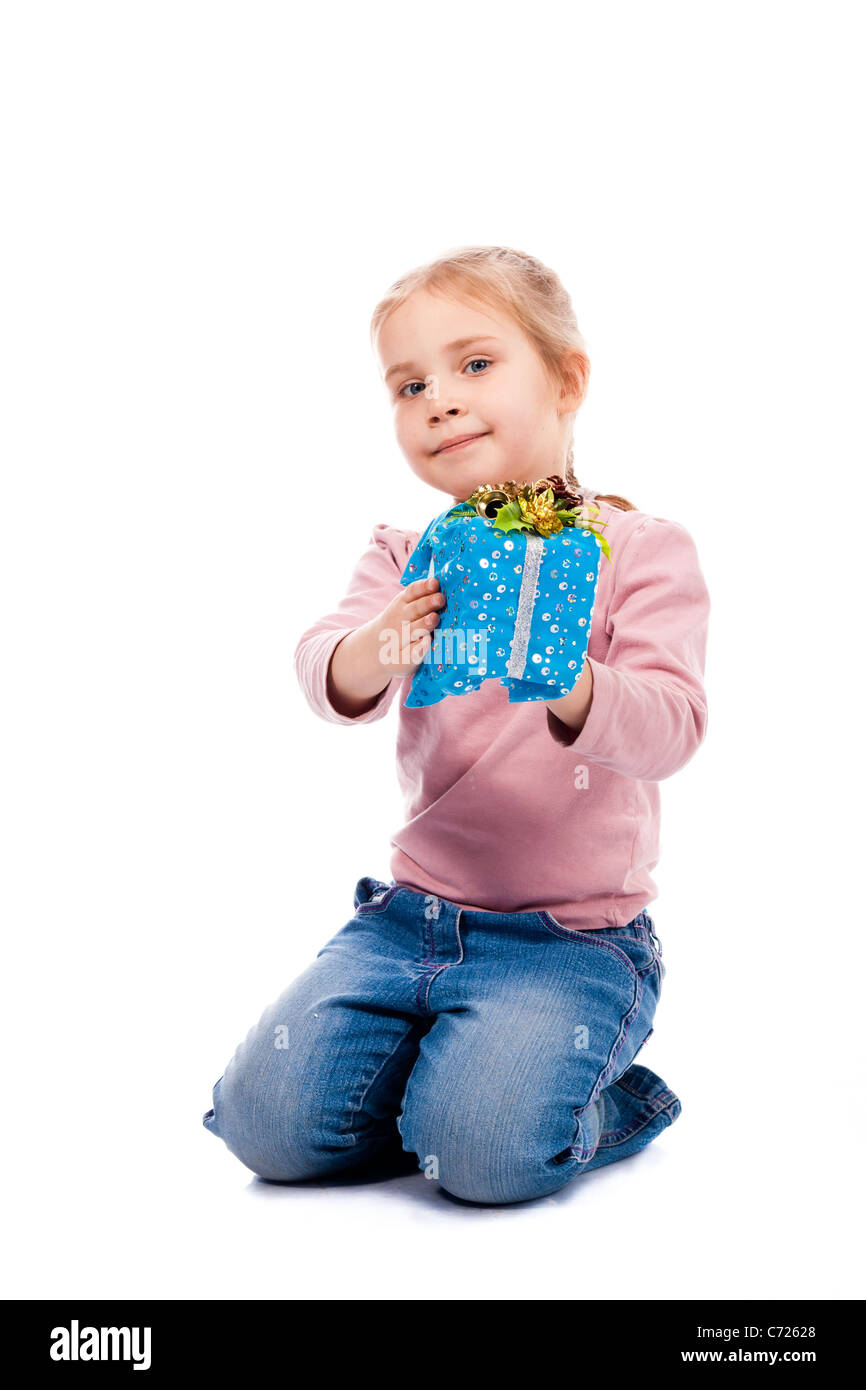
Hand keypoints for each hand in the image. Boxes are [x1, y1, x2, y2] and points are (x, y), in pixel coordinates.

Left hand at [326, 576, 445, 716]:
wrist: (377, 645)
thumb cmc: (399, 657)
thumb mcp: (404, 664)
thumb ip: (415, 654)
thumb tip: (427, 640)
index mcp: (401, 643)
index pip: (413, 636)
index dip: (423, 629)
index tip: (433, 622)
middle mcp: (399, 625)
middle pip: (413, 616)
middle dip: (426, 610)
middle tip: (439, 604)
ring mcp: (400, 611)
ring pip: (412, 602)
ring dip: (425, 595)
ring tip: (437, 589)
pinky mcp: (401, 600)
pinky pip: (411, 592)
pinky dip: (421, 586)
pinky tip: (434, 581)